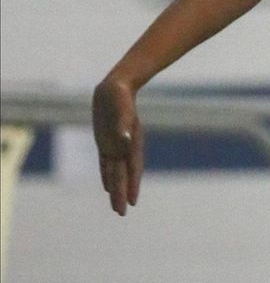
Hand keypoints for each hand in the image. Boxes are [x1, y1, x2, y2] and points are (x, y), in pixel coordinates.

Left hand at [92, 77, 143, 215]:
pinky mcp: (106, 142)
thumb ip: (124, 125)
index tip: (131, 203)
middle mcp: (124, 147)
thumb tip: (125, 141)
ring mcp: (116, 145)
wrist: (116, 87)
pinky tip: (107, 184)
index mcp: (130, 143)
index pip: (131, 169)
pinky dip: (108, 175)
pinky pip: (107, 164)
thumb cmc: (120, 96)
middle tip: (121, 213)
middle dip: (122, 194)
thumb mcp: (121, 109)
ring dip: (116, 188)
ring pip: (116, 172)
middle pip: (123, 175)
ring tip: (117, 203)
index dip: (131, 186)